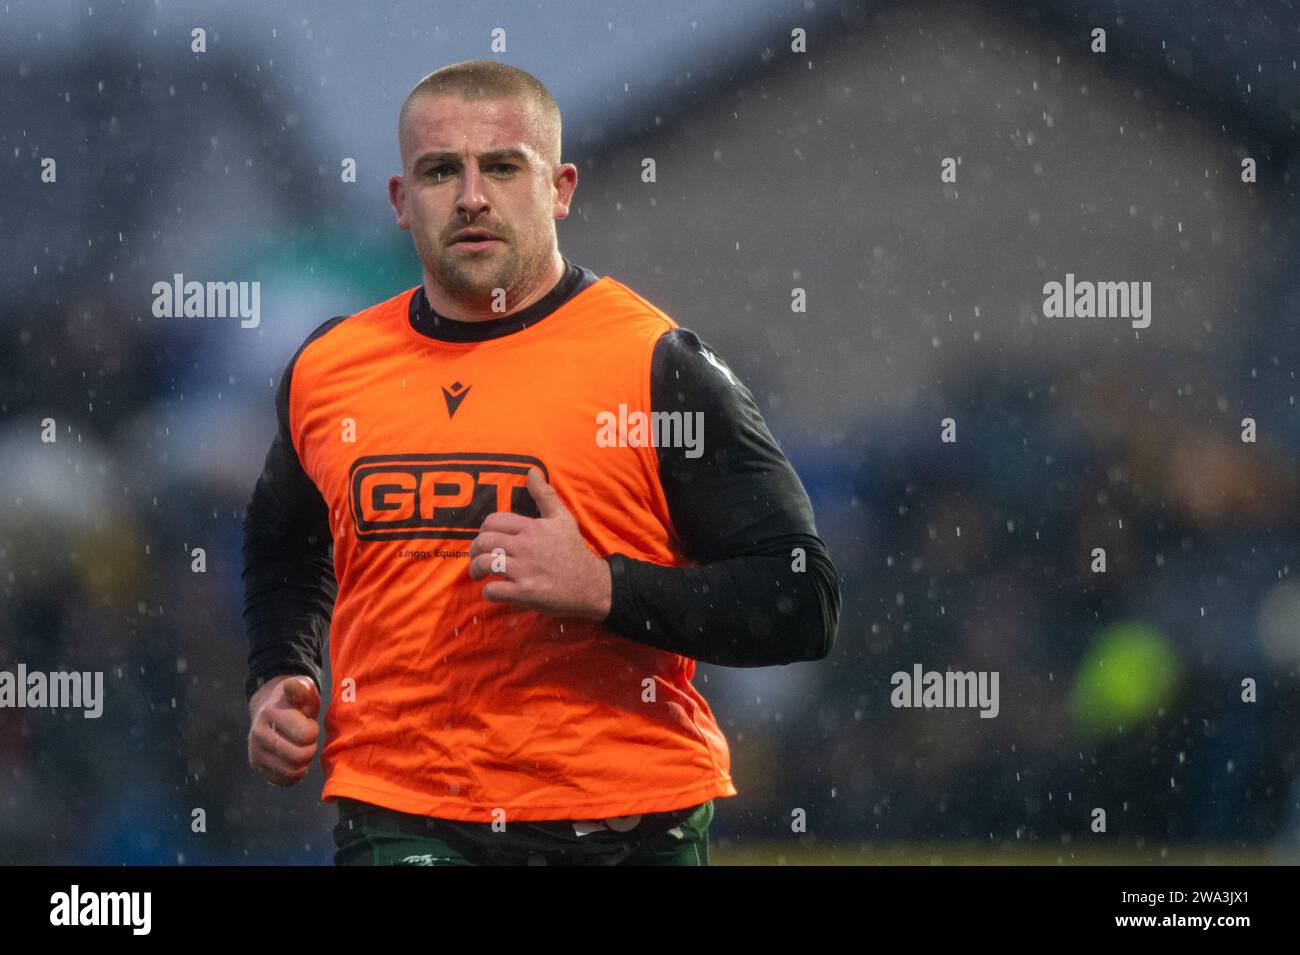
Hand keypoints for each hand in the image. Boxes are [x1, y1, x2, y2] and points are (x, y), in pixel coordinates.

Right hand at [248, 674, 320, 787]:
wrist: (270, 712)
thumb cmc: (294, 702)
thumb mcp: (303, 690)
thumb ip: (303, 689)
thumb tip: (292, 686)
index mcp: (271, 712)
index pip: (305, 735)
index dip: (313, 731)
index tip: (308, 723)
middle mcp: (258, 733)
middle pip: (298, 756)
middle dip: (310, 749)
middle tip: (308, 740)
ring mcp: (255, 751)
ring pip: (291, 771)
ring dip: (304, 763)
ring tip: (302, 749)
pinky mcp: (256, 766)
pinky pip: (283, 781)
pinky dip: (295, 774)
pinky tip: (295, 761)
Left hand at [468, 467, 611, 620]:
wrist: (590, 584)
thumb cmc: (573, 550)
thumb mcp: (562, 518)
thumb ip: (545, 494)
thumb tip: (531, 471)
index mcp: (531, 528)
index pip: (493, 521)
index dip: (484, 529)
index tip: (487, 538)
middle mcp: (525, 546)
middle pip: (484, 542)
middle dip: (475, 550)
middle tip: (478, 557)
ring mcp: (524, 570)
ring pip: (484, 564)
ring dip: (476, 570)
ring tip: (479, 575)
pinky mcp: (525, 592)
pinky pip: (494, 590)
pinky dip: (488, 592)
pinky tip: (493, 591)